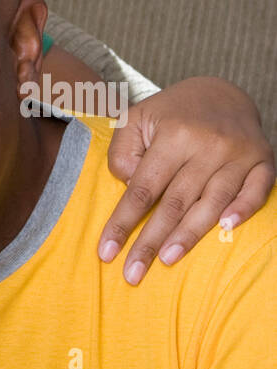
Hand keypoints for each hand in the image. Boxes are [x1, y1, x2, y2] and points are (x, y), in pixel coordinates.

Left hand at [102, 76, 274, 284]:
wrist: (220, 93)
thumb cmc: (169, 115)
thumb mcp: (134, 121)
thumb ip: (122, 153)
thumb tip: (129, 186)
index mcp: (174, 135)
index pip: (142, 190)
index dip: (123, 223)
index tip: (106, 253)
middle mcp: (209, 145)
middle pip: (175, 203)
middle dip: (150, 242)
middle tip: (132, 275)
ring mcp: (239, 153)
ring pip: (212, 202)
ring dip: (189, 235)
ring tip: (166, 261)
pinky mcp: (263, 159)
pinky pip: (258, 189)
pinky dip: (244, 209)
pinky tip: (226, 229)